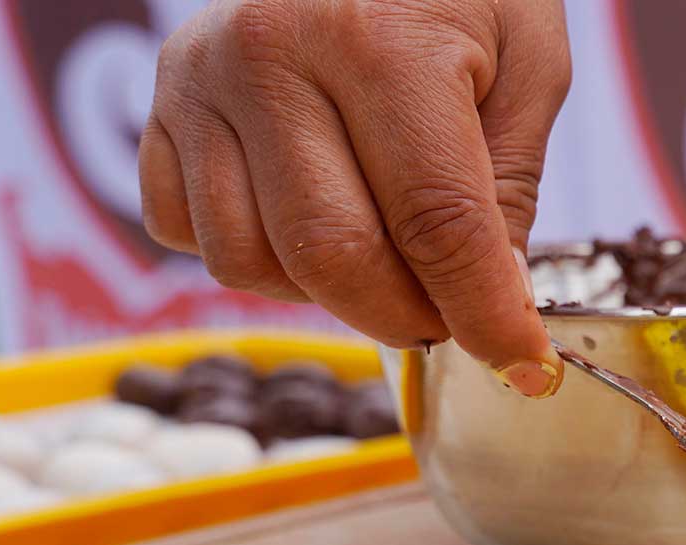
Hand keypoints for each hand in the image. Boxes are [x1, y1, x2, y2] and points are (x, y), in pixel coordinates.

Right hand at [140, 0, 571, 396]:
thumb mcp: (528, 61)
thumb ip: (509, 185)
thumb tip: (494, 307)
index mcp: (377, 40)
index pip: (436, 222)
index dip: (484, 313)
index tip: (524, 364)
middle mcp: (267, 56)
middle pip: (333, 256)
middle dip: (407, 316)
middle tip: (454, 316)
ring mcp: (198, 82)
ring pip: (251, 263)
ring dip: (331, 294)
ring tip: (388, 254)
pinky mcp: (157, 110)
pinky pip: (192, 237)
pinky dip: (259, 258)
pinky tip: (315, 213)